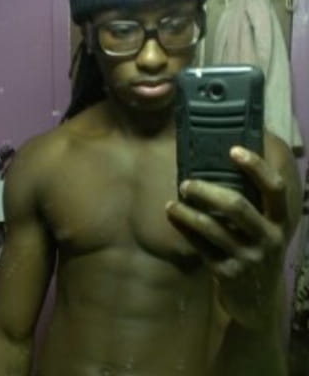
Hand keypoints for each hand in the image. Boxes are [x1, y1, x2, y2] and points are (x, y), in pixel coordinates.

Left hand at [166, 146, 289, 329]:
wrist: (257, 301)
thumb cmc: (257, 253)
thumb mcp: (265, 231)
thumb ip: (253, 207)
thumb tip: (221, 169)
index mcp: (280, 222)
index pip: (274, 189)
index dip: (256, 167)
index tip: (233, 149)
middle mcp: (268, 238)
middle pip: (236, 206)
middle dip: (207, 190)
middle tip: (186, 183)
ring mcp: (248, 258)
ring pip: (212, 228)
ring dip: (187, 212)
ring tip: (171, 203)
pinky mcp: (227, 273)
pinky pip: (200, 246)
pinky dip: (184, 230)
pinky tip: (172, 218)